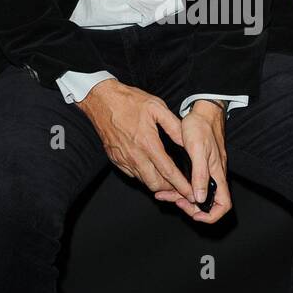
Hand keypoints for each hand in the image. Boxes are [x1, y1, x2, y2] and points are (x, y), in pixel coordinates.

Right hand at [78, 79, 207, 218]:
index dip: (181, 185)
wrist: (101, 99)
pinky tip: (149, 167)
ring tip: (166, 178)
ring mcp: (123, 159)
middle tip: (179, 185)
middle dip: (169, 188)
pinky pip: (132, 174)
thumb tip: (187, 142)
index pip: (168, 172)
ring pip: (143, 181)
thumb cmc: (129, 101)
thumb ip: (174, 126)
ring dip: (156, 182)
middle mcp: (134, 155)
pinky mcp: (115, 159)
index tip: (190, 192)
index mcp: (147, 143)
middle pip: (155, 183)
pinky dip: (143, 175)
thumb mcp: (157, 107)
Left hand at [153, 101, 231, 224]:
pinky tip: (166, 185)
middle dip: (190, 207)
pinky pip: (191, 184)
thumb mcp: (198, 150)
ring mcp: (206, 172)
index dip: (210, 215)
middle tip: (173, 200)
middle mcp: (214, 176)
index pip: (223, 205)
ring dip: (180, 197)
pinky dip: (179, 188)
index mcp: (217, 175)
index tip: (194, 214)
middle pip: (207, 204)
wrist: (202, 111)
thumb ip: (201, 174)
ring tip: (163, 194)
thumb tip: (200, 198)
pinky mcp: (198, 167)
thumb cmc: (202, 127)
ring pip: (196, 195)